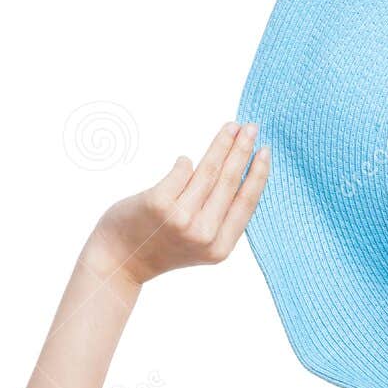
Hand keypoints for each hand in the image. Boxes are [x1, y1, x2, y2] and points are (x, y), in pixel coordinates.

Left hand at [83, 122, 270, 285]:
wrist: (121, 260)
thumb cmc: (162, 245)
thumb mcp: (200, 243)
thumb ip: (219, 218)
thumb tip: (237, 172)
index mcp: (219, 247)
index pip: (246, 203)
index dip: (258, 173)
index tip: (265, 151)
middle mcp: (203, 234)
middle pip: (229, 181)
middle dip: (243, 149)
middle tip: (252, 127)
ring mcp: (180, 218)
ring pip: (208, 172)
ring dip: (221, 144)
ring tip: (230, 127)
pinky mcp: (158, 203)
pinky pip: (180, 172)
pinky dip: (183, 163)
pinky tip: (185, 160)